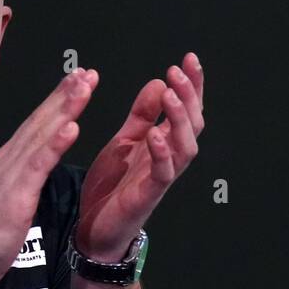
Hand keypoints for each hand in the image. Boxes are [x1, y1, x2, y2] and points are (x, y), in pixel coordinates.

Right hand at [0, 68, 96, 288]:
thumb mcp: (7, 197)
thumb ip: (20, 177)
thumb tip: (31, 166)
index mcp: (10, 162)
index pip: (37, 125)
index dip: (58, 100)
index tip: (77, 80)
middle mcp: (10, 161)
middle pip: (41, 121)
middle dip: (65, 94)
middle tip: (87, 72)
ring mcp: (12, 175)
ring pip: (42, 134)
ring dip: (64, 108)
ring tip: (84, 86)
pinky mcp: (17, 194)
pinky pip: (39, 165)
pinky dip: (55, 144)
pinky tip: (72, 127)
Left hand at [75, 52, 205, 259]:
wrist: (95, 229)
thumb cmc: (113, 186)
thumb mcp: (125, 142)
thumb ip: (141, 116)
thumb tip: (158, 82)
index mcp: (163, 143)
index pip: (186, 109)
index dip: (192, 85)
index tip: (189, 59)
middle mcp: (169, 158)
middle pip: (193, 124)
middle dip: (190, 96)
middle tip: (179, 71)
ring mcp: (162, 178)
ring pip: (186, 146)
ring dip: (179, 119)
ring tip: (171, 95)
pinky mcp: (148, 195)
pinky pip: (163, 173)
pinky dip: (161, 152)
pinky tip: (155, 134)